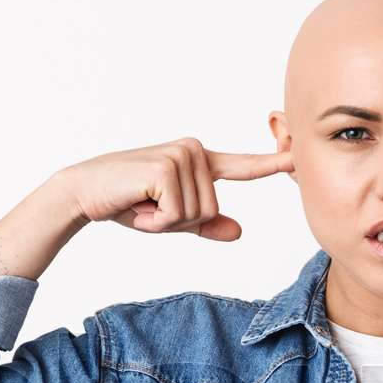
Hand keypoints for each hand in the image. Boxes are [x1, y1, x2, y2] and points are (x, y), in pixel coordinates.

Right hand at [63, 138, 293, 240]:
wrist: (84, 193)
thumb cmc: (128, 203)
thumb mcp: (172, 219)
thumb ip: (205, 225)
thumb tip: (240, 231)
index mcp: (200, 161)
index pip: (242, 166)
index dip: (271, 164)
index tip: (297, 158)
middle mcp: (194, 152)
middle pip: (212, 210)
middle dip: (179, 222)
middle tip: (150, 207)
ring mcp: (181, 156)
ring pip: (196, 213)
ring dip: (164, 221)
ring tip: (142, 203)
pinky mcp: (166, 167)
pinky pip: (177, 214)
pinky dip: (154, 221)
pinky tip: (136, 204)